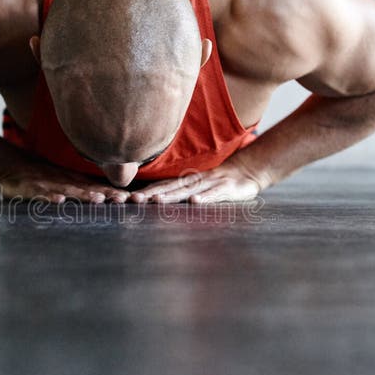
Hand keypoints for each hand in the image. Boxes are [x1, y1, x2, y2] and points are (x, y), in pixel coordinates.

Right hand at [0, 160, 129, 202]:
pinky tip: (60, 201)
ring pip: (68, 190)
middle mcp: (63, 182)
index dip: (113, 193)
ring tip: (99, 199)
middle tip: (122, 199)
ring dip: (84, 195)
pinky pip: (40, 194)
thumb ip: (85, 189)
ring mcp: (47, 185)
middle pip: (87, 189)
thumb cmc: (42, 178)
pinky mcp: (29, 189)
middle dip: (106, 194)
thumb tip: (114, 196)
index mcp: (73, 183)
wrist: (10, 166)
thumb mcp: (65, 182)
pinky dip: (50, 197)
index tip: (131, 199)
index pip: (97, 188)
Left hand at [129, 156, 269, 203]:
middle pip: (170, 188)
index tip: (127, 198)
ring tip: (157, 201)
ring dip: (172, 196)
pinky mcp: (225, 190)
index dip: (146, 191)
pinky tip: (194, 202)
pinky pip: (213, 195)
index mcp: (186, 181)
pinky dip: (204, 198)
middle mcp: (195, 181)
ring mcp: (210, 184)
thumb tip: (156, 197)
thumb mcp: (198, 184)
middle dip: (151, 194)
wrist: (247, 171)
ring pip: (188, 190)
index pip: (162, 185)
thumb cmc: (218, 182)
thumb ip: (180, 190)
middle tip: (134, 200)